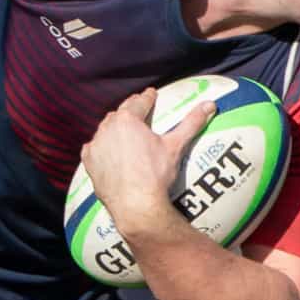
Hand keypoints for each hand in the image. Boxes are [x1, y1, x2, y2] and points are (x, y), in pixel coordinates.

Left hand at [79, 88, 210, 234]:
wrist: (136, 205)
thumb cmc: (156, 174)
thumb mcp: (175, 146)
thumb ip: (191, 123)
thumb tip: (210, 105)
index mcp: (128, 120)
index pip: (139, 102)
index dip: (147, 97)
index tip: (151, 94)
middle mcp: (108, 129)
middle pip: (120, 113)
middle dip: (129, 110)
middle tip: (138, 109)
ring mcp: (96, 146)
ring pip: (105, 129)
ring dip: (114, 127)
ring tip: (123, 129)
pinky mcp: (89, 163)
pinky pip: (94, 149)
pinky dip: (101, 146)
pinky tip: (106, 149)